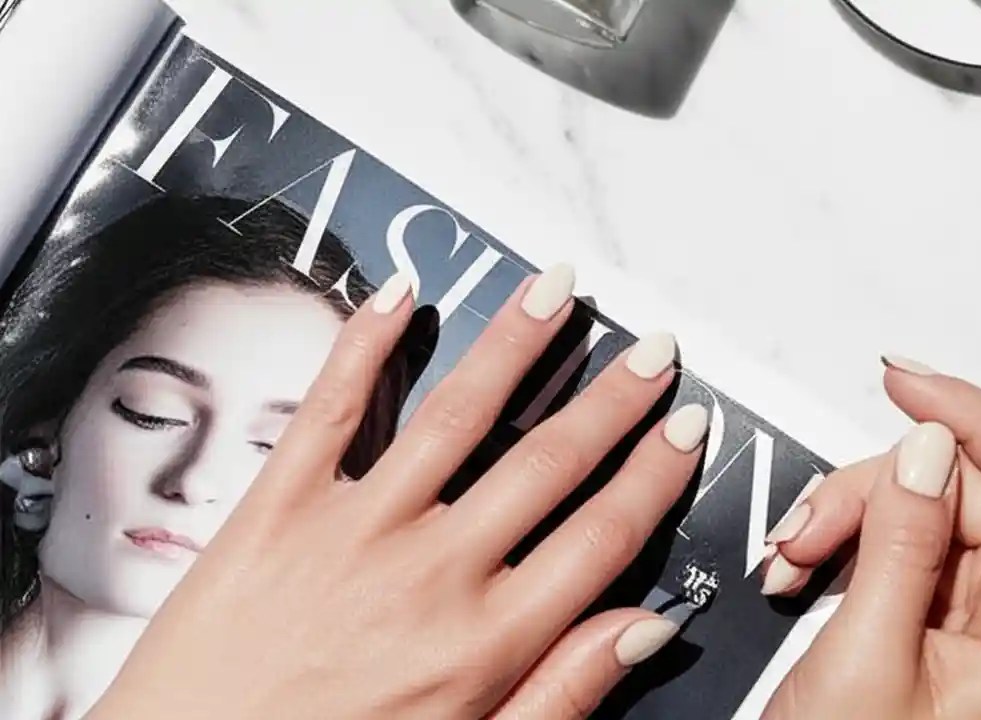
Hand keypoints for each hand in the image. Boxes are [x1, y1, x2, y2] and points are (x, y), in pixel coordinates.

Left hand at [88, 266, 709, 719]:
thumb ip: (562, 693)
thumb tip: (643, 630)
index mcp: (483, 643)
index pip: (602, 534)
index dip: (656, 473)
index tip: (685, 430)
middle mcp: (430, 573)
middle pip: (550, 460)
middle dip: (615, 396)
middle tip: (652, 348)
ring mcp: (355, 528)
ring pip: (459, 413)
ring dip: (518, 342)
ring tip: (559, 290)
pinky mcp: (279, 504)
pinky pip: (332, 405)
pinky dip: (367, 343)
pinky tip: (403, 297)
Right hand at [761, 357, 980, 719]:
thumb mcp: (866, 655)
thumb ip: (901, 543)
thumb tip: (927, 444)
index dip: (975, 413)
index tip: (901, 382)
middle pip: (965, 481)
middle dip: (874, 486)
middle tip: (808, 526)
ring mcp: (970, 602)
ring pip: (918, 497)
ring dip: (842, 512)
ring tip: (791, 559)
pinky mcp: (926, 600)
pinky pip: (890, 529)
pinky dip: (837, 534)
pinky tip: (797, 568)